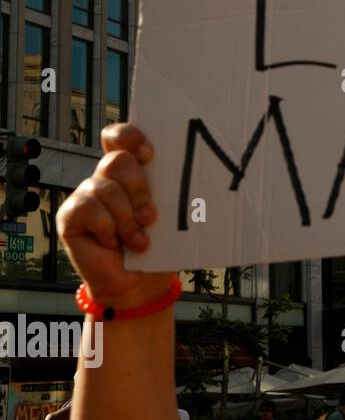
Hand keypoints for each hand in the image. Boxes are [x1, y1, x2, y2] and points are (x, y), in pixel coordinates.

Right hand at [55, 123, 173, 307]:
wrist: (138, 283)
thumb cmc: (158, 246)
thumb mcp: (170, 216)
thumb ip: (172, 194)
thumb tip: (200, 175)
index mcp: (131, 172)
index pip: (119, 137)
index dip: (130, 136)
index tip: (150, 153)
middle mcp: (105, 178)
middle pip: (116, 160)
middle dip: (138, 189)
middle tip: (151, 217)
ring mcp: (86, 195)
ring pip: (105, 188)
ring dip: (127, 218)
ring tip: (140, 242)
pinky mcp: (70, 215)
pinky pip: (89, 209)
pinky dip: (108, 229)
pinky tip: (115, 243)